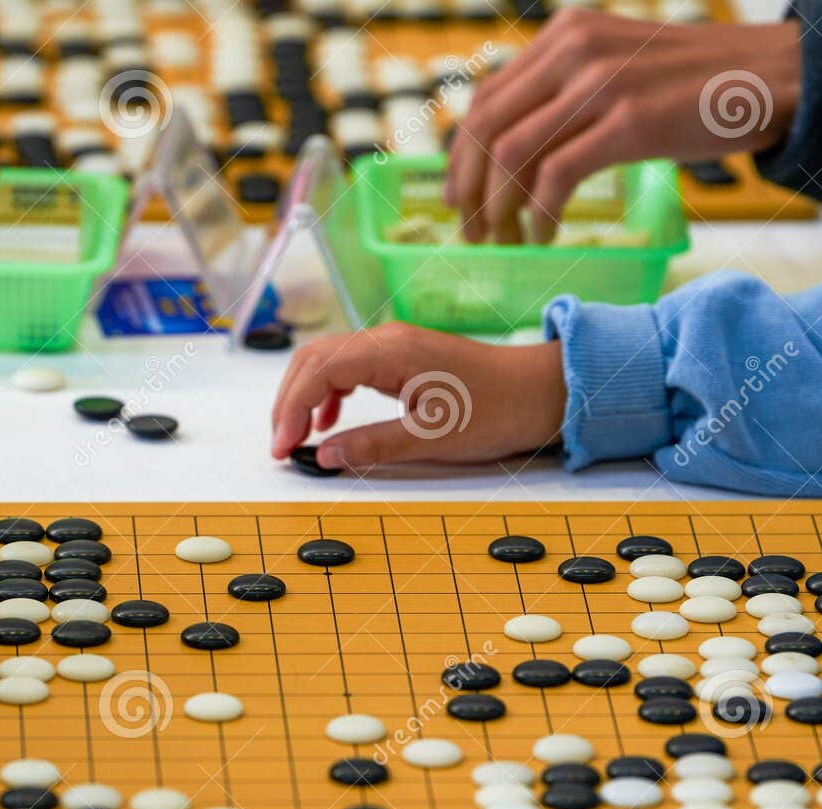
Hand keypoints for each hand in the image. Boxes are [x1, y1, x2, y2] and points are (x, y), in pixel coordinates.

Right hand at [269, 322, 565, 470]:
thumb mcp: (433, 439)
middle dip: (288, 402)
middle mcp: (387, 339)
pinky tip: (329, 422)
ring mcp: (393, 345)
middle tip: (282, 446)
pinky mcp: (401, 356)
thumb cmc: (496, 411)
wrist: (539, 391)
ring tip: (298, 438)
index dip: (291, 409)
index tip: (284, 448)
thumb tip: (325, 456)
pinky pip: (349, 366)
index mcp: (392, 352)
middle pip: (314, 359)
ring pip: (327, 360)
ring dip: (304, 396)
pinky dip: (328, 393)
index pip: (319, 371)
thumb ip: (373, 446)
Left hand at [445, 10, 800, 241]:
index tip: (459, 199)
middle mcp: (574, 49)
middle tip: (470, 233)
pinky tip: (544, 236)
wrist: (774, 78)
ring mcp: (601, 82)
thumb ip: (567, 95)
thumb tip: (512, 152)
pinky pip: (558, 176)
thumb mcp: (618, 71)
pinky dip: (540, 214)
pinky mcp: (630, 120)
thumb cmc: (695, 88)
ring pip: (511, 154)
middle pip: (486, 128)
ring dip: (497, 209)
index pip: (485, 98)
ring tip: (503, 241)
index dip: (461, 156)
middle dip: (467, 190)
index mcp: (565, 35)